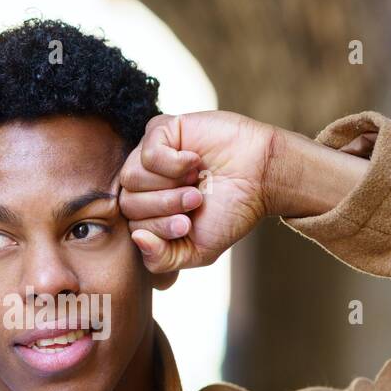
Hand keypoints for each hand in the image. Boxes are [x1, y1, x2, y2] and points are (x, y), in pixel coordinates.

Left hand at [116, 110, 369, 274]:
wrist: (261, 178)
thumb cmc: (229, 212)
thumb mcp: (197, 250)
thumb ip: (162, 259)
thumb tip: (136, 239)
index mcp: (149, 212)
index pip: (132, 225)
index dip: (159, 229)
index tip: (188, 224)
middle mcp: (144, 184)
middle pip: (129, 202)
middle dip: (165, 207)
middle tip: (196, 200)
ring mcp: (149, 156)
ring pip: (132, 177)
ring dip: (169, 187)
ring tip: (196, 184)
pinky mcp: (161, 131)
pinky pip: (148, 153)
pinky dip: (173, 164)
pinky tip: (195, 162)